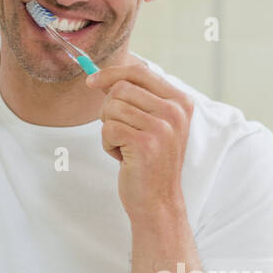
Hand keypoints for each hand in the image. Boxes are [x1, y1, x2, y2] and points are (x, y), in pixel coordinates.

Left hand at [87, 62, 191, 222]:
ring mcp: (162, 127)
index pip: (140, 72)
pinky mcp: (145, 143)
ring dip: (109, 129)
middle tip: (120, 132)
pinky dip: (107, 144)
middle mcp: (175, 111)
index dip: (111, 73)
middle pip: (120, 88)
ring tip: (126, 146)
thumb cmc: (150, 160)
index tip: (92, 81)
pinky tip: (123, 157)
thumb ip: (134, 98)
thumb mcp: (151, 123)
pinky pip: (107, 129)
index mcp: (180, 101)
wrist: (158, 200)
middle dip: (109, 109)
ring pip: (111, 108)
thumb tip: (100, 77)